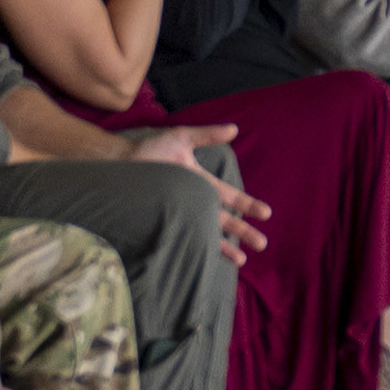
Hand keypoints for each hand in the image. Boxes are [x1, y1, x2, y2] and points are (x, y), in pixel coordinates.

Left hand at [129, 126, 274, 258]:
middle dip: (244, 231)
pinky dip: (198, 250)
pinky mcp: (168, 223)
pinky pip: (185, 239)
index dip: (247, 205)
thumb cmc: (151, 150)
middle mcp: (196, 201)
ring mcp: (182, 214)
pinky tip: (208, 261)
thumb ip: (207, 135)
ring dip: (226, 247)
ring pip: (209, 233)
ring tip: (242, 260)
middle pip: (225, 219)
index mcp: (202, 182)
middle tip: (262, 244)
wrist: (123, 164)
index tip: (266, 214)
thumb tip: (234, 129)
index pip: (230, 196)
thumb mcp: (181, 138)